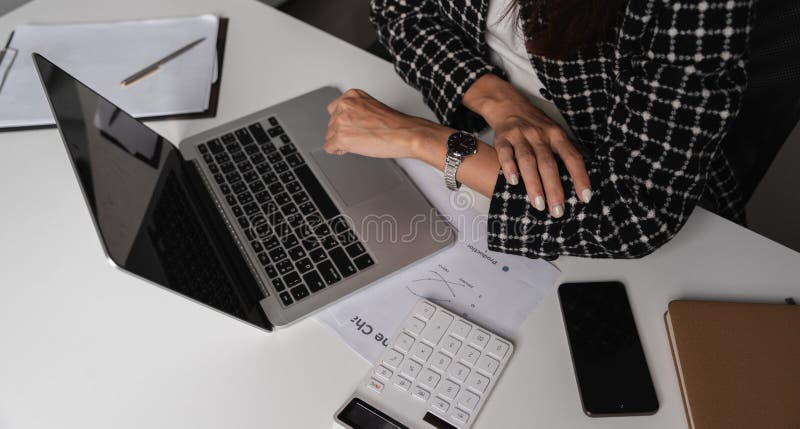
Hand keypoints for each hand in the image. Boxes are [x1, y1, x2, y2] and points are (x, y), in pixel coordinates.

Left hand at [324, 88, 443, 158]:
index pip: (334, 110)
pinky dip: (338, 151)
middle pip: (330, 124)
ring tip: (361, 142)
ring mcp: (341, 121)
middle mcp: (344, 105)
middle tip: (360, 136)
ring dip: (342, 142)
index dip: (343, 122)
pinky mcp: (341, 137)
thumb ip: (356, 111)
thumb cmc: (395, 125)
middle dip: (342, 132)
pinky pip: (329, 147)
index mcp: (352, 95)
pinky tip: (352, 149)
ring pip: (329, 136)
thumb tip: (348, 123)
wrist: (406, 134)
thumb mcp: (372, 108)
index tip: (353, 127)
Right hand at [463, 74, 591, 216]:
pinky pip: (506, 153)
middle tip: (557, 210)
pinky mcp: (502, 138)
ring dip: (533, 183)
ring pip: (528, 161)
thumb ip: (563, 153)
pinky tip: (513, 182)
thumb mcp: (554, 133)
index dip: (580, 177)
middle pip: (548, 163)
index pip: (572, 157)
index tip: (585, 197)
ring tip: (538, 204)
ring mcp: (520, 136)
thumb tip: (577, 182)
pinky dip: (509, 167)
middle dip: (554, 188)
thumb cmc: (536, 126)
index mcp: (557, 135)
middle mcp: (540, 135)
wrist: (509, 105)